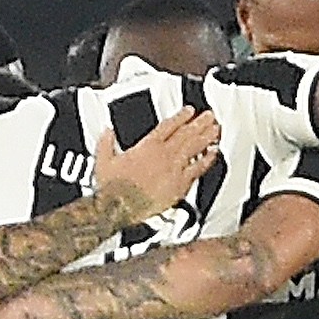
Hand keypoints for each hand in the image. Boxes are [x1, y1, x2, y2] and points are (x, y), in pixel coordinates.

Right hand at [94, 106, 222, 222]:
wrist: (120, 208)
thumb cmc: (113, 189)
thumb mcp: (103, 161)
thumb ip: (106, 143)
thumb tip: (107, 132)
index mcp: (147, 146)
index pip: (168, 126)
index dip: (180, 117)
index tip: (189, 111)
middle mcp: (163, 155)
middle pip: (186, 134)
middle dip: (199, 123)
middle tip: (209, 116)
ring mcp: (174, 169)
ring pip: (194, 148)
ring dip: (206, 137)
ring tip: (215, 129)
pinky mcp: (180, 185)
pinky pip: (198, 169)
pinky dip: (208, 160)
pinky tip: (214, 153)